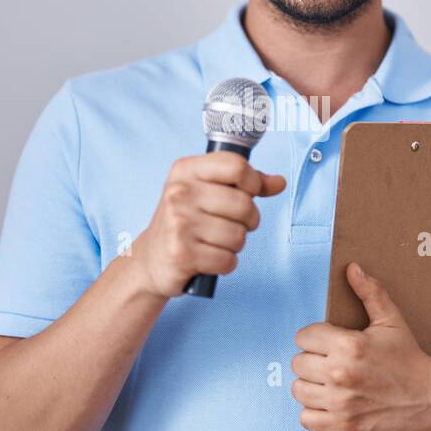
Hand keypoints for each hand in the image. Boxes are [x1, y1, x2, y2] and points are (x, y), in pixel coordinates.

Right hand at [130, 151, 285, 298]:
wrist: (151, 259)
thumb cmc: (186, 221)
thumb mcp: (207, 192)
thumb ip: (245, 184)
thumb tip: (279, 182)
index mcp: (186, 170)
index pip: (235, 166)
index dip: (253, 182)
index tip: (250, 192)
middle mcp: (179, 193)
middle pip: (244, 204)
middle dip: (248, 221)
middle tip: (231, 225)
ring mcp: (179, 223)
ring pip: (239, 236)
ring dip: (235, 245)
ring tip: (216, 242)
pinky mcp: (182, 254)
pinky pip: (228, 260)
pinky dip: (225, 264)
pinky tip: (209, 258)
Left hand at [291, 262, 430, 430]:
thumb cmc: (409, 357)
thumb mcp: (391, 321)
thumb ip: (370, 292)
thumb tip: (352, 268)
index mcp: (349, 345)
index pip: (304, 336)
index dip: (314, 337)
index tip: (327, 342)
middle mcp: (340, 373)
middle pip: (298, 362)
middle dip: (312, 360)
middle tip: (329, 362)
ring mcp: (341, 402)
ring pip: (299, 390)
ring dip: (310, 386)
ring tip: (327, 382)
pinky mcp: (344, 426)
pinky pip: (307, 419)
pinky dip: (313, 413)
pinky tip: (328, 404)